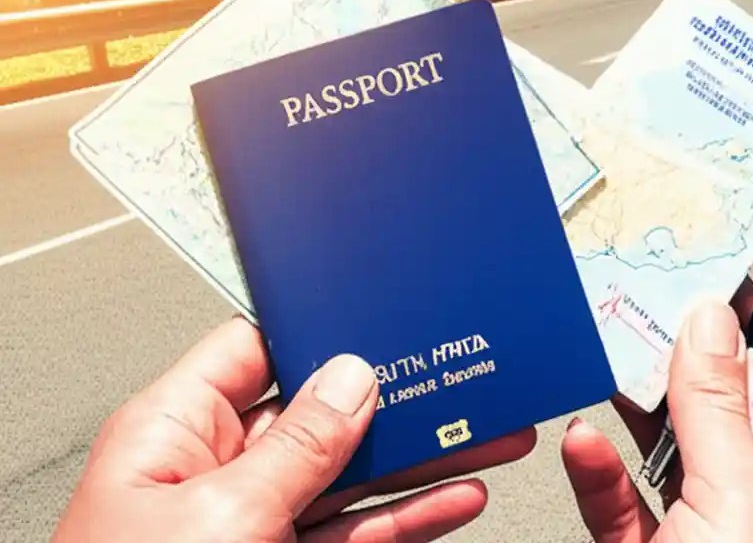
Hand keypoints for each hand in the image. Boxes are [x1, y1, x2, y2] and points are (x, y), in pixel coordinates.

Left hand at [53, 317, 534, 541]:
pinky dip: (410, 518)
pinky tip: (455, 499)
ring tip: (489, 439)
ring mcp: (253, 523)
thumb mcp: (221, 515)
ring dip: (424, 461)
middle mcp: (214, 471)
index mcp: (173, 432)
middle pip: (324, 415)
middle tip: (468, 385)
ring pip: (354, 477)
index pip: (259, 350)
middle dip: (401, 403)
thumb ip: (295, 447)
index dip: (326, 330)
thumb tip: (351, 380)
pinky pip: (357, 531)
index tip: (391, 319)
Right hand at [560, 279, 752, 541]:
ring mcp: (717, 542)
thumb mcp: (741, 502)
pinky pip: (628, 507)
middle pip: (744, 421)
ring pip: (679, 461)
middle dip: (701, 371)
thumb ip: (721, 412)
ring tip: (620, 362)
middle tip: (671, 317)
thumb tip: (711, 328)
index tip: (752, 298)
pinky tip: (588, 441)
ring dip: (643, 416)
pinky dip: (603, 473)